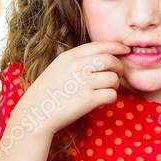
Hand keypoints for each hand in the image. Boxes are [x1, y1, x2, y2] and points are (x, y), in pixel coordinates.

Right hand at [14, 42, 129, 135]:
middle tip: (118, 74)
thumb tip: (103, 58)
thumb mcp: (58, 68)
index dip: (116, 47)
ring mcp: (83, 83)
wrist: (35, 114)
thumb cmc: (47, 93)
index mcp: (69, 56)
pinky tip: (104, 100)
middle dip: (119, 67)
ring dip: (115, 85)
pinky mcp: (87, 100)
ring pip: (113, 78)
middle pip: (110, 60)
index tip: (125, 50)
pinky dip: (112, 97)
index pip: (100, 46)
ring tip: (107, 89)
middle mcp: (77, 67)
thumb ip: (78, 60)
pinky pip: (111, 95)